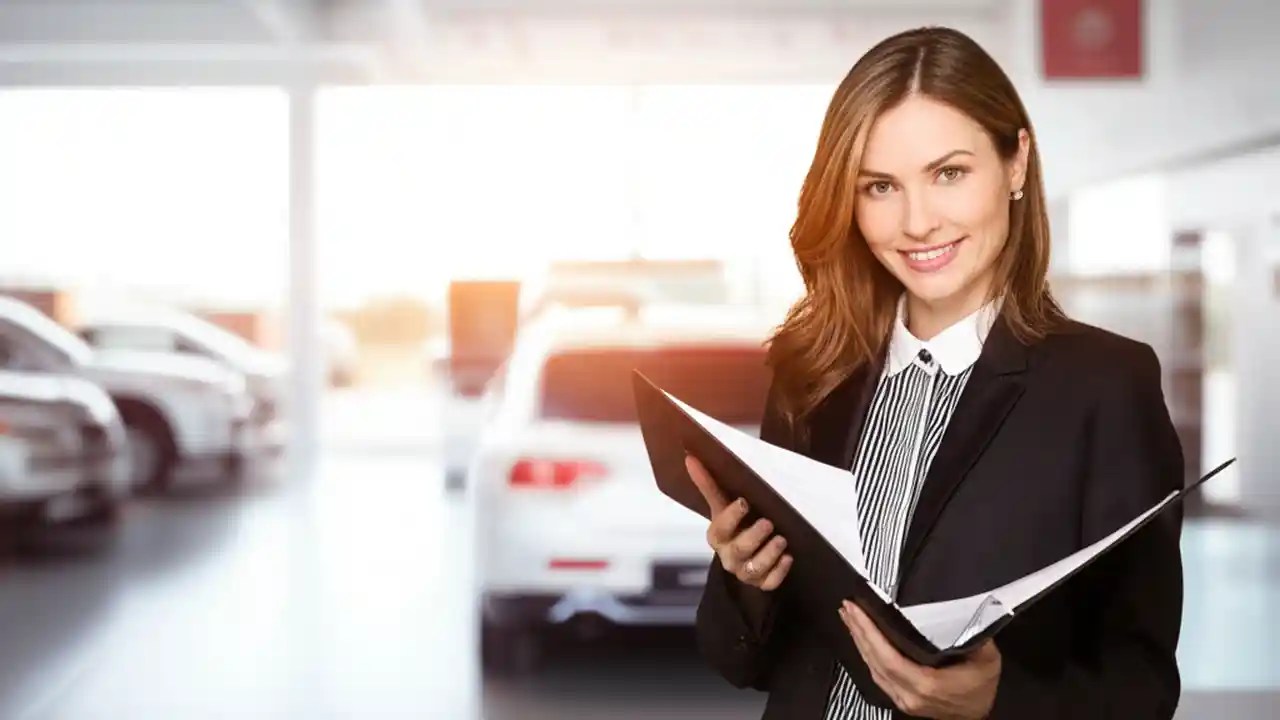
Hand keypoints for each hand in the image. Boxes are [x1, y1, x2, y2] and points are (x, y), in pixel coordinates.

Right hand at [686, 454, 792, 590]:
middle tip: (768, 522)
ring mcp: (745, 572)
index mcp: (717, 537)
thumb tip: (690, 457)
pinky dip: (779, 571)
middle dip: (753, 537)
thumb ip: (708, 485)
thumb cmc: (733, 526)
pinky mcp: (762, 583)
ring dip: (769, 554)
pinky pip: (770, 583)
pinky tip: (788, 558)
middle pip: (739, 550)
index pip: (721, 529)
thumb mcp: (722, 506)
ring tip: (781, 540)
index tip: (744, 502)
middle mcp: (728, 556)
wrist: (742, 556)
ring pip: (755, 568)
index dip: (731, 517)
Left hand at [839, 600, 1000, 719]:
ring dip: (859, 641)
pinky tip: (861, 640)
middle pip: (874, 661)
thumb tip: (962, 607)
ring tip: (850, 618)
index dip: (869, 633)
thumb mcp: (986, 659)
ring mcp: (903, 699)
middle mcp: (910, 694)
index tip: (857, 610)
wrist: (978, 716)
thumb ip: (973, 633)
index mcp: (927, 683)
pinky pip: (877, 676)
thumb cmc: (982, 686)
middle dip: (858, 631)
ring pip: (872, 669)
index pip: (888, 657)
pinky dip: (866, 655)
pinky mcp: (901, 700)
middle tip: (847, 607)